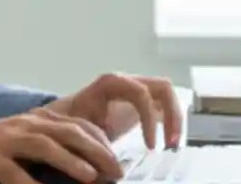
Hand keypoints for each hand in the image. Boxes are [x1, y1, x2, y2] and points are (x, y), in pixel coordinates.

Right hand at [0, 107, 123, 183]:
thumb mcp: (26, 145)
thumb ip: (53, 148)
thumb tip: (91, 165)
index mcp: (37, 120)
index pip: (77, 124)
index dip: (101, 141)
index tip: (118, 161)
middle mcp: (23, 125)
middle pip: (67, 131)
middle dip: (95, 150)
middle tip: (115, 171)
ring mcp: (4, 140)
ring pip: (43, 145)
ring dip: (69, 161)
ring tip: (91, 177)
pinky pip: (11, 172)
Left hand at [44, 72, 180, 149]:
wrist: (64, 115)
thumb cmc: (70, 120)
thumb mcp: (80, 128)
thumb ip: (95, 138)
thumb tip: (109, 161)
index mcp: (111, 83)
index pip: (141, 93)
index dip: (149, 119)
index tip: (150, 147)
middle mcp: (127, 80)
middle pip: (162, 87)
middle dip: (172, 115)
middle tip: (170, 144)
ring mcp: (135, 87)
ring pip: (167, 94)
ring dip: (175, 117)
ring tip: (172, 144)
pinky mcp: (140, 99)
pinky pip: (163, 103)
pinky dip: (170, 120)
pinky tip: (168, 141)